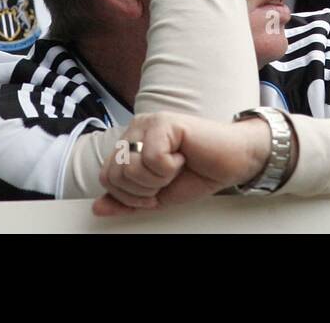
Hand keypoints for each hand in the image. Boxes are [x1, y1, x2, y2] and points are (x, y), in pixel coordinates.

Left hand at [93, 111, 271, 215]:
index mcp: (131, 143)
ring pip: (131, 168)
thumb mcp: (157, 195)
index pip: (107, 177)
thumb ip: (127, 201)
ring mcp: (149, 122)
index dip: (130, 195)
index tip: (155, 191)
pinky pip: (152, 159)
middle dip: (143, 190)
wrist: (231, 162)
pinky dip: (170, 168)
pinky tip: (183, 157)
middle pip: (115, 174)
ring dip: (157, 179)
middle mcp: (136, 129)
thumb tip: (98, 207)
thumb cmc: (198, 173)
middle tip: (166, 179)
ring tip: (175, 167)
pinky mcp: (165, 121)